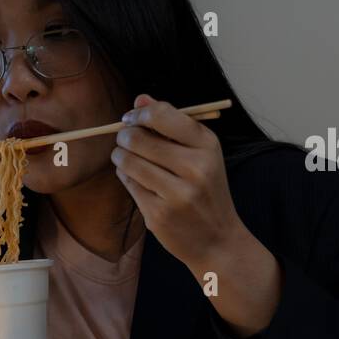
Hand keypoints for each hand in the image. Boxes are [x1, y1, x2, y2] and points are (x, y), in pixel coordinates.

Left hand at [110, 93, 244, 270]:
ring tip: (123, 157)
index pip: (164, 115)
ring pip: (129, 162)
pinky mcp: (159, 214)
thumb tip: (140, 98)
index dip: (140, 114)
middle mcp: (196, 168)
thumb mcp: (200, 154)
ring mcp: (177, 193)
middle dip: (125, 136)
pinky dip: (125, 177)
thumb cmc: (205, 190)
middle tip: (124, 139)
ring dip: (120, 156)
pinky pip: (129, 185)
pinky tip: (133, 178)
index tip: (131, 118)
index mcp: (208, 145)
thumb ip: (170, 125)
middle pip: (140, 138)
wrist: (218, 240)